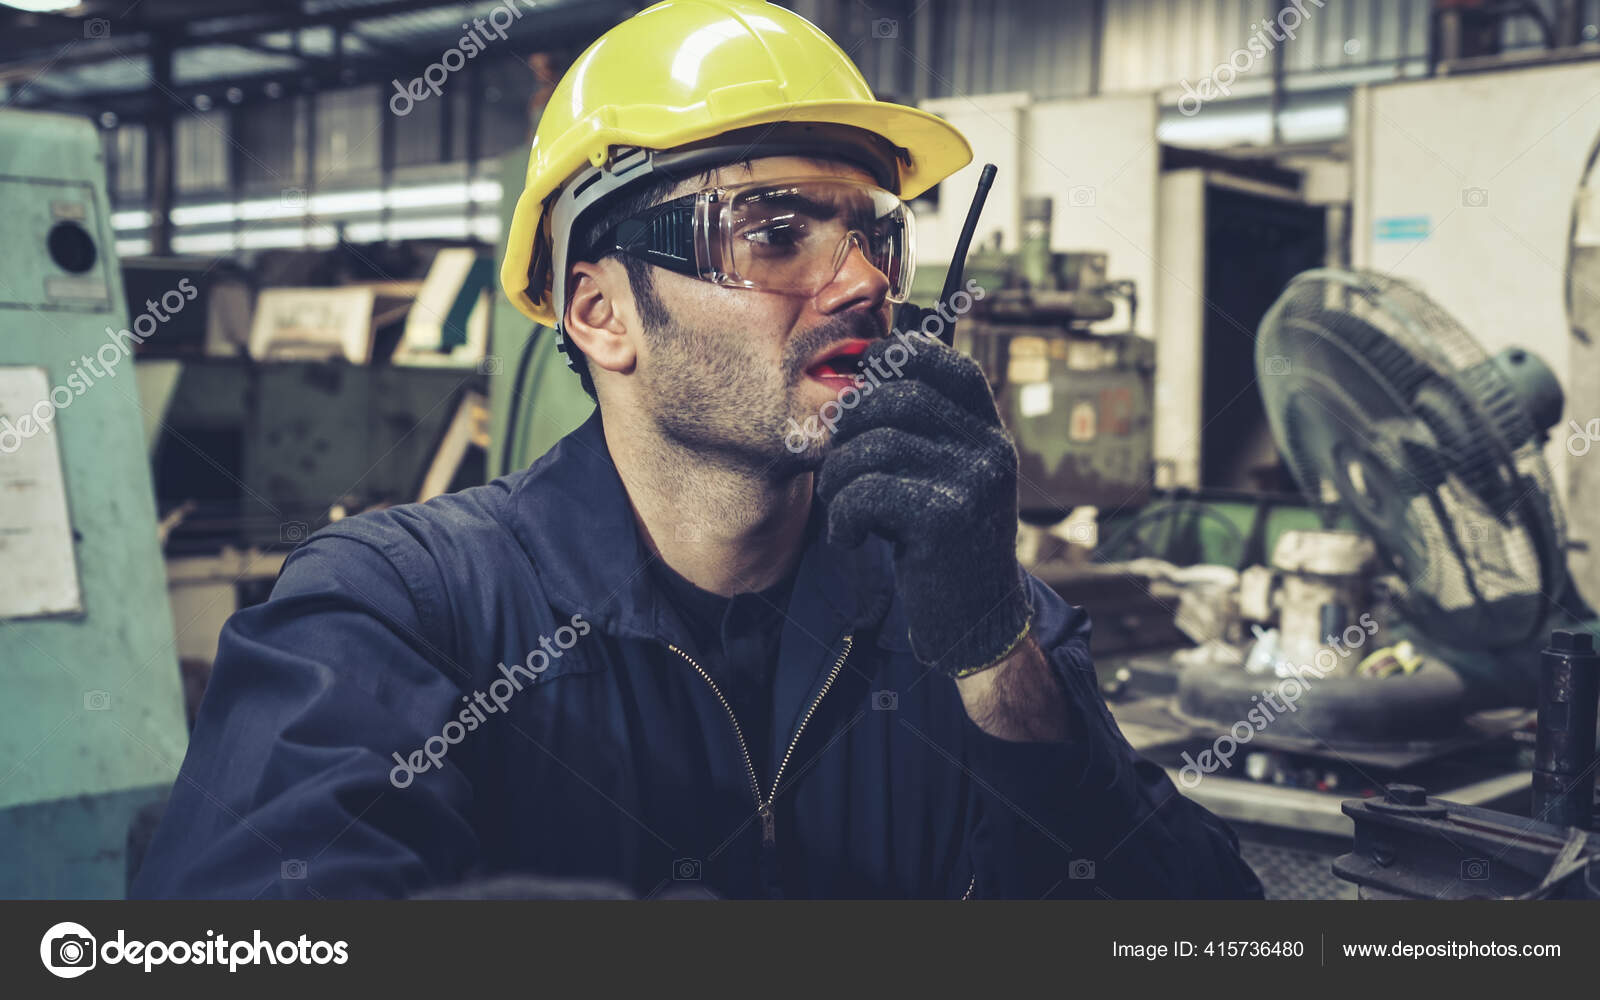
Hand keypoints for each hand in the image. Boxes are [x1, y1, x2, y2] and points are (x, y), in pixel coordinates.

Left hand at [817, 335, 1031, 676]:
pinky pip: (866, 492)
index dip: (901, 355)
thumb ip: (923, 437)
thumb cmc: (943, 549)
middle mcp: (989, 450)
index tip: (863, 368)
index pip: (949, 366)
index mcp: (990, 435)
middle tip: (837, 462)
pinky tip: (850, 538)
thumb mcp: (946, 483)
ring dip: (838, 476)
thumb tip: (857, 378)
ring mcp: (971, 483)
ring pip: (875, 445)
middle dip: (851, 425)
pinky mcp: (944, 520)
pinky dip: (843, 516)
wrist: (974, 626)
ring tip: (839, 507)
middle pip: (899, 397)